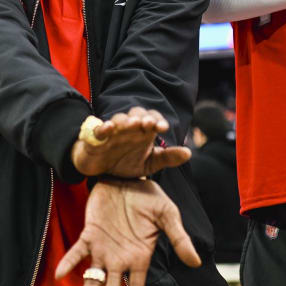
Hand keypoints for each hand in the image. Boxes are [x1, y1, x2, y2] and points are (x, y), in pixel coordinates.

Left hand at [55, 179, 201, 285]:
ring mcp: (103, 248)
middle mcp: (119, 259)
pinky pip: (78, 252)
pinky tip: (61, 275)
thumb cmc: (148, 196)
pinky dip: (69, 262)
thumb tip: (195, 262)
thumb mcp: (169, 215)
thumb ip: (179, 239)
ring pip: (92, 279)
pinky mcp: (89, 233)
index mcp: (139, 258)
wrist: (127, 175)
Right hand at [70, 108, 190, 177]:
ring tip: (133, 123)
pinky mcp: (96, 137)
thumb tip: (188, 152)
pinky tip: (109, 128)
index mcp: (143, 131)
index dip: (158, 120)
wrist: (100, 171)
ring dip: (127, 120)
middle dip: (143, 117)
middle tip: (149, 123)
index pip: (153, 119)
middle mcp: (129, 127)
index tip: (163, 128)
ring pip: (119, 119)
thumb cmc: (125, 163)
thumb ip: (168, 158)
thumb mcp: (149, 164)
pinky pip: (99, 129)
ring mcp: (113, 131)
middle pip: (137, 114)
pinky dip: (103, 127)